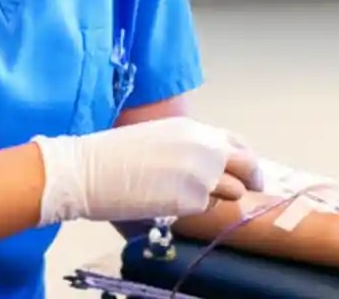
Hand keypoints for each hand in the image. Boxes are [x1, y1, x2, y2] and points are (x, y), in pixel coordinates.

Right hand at [31, 117, 262, 225]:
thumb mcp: (158, 138)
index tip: (243, 172)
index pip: (236, 143)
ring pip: (234, 191)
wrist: (88, 170)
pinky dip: (196, 210)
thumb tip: (207, 165)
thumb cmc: (112, 155)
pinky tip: (173, 204)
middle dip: (251, 179)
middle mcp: (204, 148)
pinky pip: (207, 208)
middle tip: (247, 191)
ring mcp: (202, 174)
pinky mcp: (192, 200)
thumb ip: (188, 148)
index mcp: (193, 129)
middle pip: (249, 165)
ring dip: (222, 197)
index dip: (244, 160)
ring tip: (195, 198)